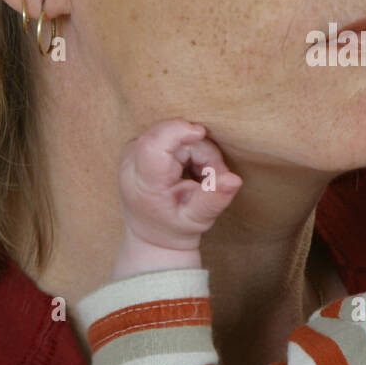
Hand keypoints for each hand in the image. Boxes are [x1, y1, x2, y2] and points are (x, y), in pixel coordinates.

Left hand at [116, 119, 241, 252]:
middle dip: (202, 152)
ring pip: (176, 133)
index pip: (153, 144)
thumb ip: (215, 199)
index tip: (200, 133)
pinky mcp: (138, 145)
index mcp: (144, 183)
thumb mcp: (198, 219)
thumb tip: (234, 180)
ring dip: (197, 151)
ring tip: (199, 178)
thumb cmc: (175, 227)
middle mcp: (131, 162)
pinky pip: (170, 134)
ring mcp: (132, 151)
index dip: (177, 131)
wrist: (151, 233)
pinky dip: (186, 148)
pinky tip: (187, 168)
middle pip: (174, 138)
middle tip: (210, 180)